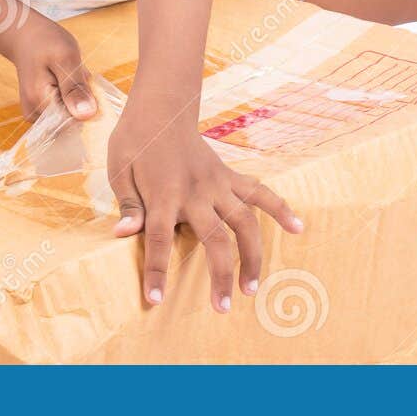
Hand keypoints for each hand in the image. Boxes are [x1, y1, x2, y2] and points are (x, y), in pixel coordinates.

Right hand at [6, 15, 96, 120]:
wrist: (25, 36)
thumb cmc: (45, 42)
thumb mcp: (66, 57)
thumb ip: (75, 88)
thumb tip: (87, 115)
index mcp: (40, 104)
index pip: (75, 123)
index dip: (89, 107)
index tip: (86, 84)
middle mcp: (35, 116)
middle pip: (73, 121)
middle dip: (84, 100)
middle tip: (76, 74)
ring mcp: (37, 116)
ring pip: (71, 116)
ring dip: (79, 98)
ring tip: (70, 76)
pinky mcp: (41, 112)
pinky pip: (65, 111)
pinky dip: (73, 98)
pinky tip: (68, 82)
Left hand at [107, 97, 302, 311]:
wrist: (161, 107)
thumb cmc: (134, 141)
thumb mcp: (119, 170)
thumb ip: (128, 204)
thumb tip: (124, 235)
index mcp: (163, 194)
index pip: (159, 240)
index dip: (157, 271)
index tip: (156, 300)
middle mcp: (196, 192)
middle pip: (215, 239)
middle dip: (220, 275)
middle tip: (223, 307)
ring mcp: (217, 184)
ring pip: (245, 222)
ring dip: (252, 256)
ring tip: (252, 287)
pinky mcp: (229, 176)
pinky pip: (260, 193)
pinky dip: (280, 208)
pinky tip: (298, 227)